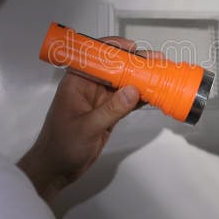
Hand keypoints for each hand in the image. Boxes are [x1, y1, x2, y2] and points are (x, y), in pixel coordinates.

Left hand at [18, 37, 156, 203]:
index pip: (95, 57)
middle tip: (157, 60)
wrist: (56, 170)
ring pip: (123, 83)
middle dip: (135, 63)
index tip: (133, 48)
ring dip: (141, 79)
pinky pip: (127, 100)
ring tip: (162, 73)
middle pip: (115, 68)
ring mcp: (100, 100)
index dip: (114, 48)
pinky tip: (155, 93)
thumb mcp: (87, 127)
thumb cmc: (61, 146)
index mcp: (77, 82)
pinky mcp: (108, 113)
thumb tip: (134, 90)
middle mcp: (89, 86)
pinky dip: (140, 97)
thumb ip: (111, 110)